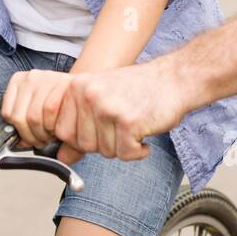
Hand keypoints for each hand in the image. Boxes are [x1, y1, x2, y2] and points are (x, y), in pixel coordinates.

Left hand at [4, 58, 191, 164]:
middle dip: (103, 143)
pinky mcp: (128, 122)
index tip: (100, 127)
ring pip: (105, 152)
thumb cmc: (139, 88)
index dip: (82, 137)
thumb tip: (62, 157)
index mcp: (77, 87)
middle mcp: (89, 95)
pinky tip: (143, 131)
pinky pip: (126, 154)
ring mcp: (108, 108)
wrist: (174, 79)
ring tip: (133, 124)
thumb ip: (79, 126)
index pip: (63, 132)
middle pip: (83, 145)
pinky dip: (138, 151)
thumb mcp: (101, 100)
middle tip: (120, 125)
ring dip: (122, 146)